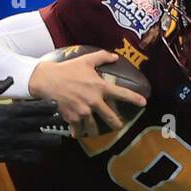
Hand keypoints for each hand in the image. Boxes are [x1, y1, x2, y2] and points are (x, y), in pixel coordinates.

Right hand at [0, 78, 63, 162]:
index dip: (46, 108)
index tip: (56, 105)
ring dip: (48, 142)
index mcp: (6, 113)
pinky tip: (42, 155)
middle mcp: (11, 128)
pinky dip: (35, 156)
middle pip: (39, 126)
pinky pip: (24, 157)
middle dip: (52, 123)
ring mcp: (9, 143)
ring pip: (36, 144)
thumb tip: (11, 79)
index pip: (32, 110)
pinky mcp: (4, 155)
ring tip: (57, 140)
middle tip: (63, 121)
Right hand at [29, 50, 147, 137]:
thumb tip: (115, 56)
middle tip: (118, 126)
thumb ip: (102, 57)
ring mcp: (84, 111)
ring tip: (96, 133)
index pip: (122, 94)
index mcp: (100, 87)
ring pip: (94, 127)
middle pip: (110, 117)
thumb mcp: (86, 60)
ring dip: (96, 131)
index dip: (134, 99)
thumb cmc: (67, 69)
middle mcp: (94, 101)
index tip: (143, 103)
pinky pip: (78, 129)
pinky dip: (79, 132)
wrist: (47, 81)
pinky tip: (78, 134)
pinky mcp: (72, 118)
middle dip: (116, 124)